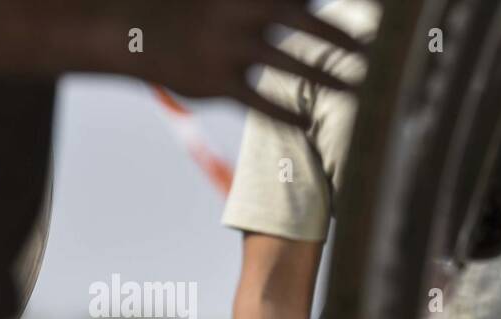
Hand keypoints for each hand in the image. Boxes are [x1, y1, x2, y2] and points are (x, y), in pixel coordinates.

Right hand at [94, 1, 364, 124]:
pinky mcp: (215, 81)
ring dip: (326, 77)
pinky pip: (259, 102)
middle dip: (338, 34)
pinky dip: (286, 114)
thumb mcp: (224, 0)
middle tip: (371, 50)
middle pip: (299, 19)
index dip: (323, 7)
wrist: (129, 29)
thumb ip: (263, 3)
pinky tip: (309, 123)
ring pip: (286, 64)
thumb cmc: (189, 10)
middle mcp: (236, 11)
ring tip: (357, 90)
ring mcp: (226, 47)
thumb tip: (303, 6)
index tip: (368, 12)